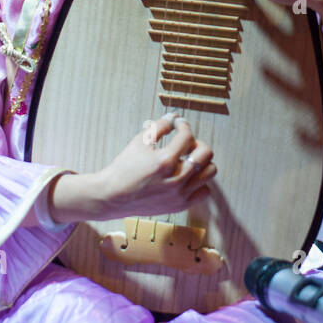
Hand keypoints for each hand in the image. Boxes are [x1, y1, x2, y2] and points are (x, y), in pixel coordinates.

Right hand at [97, 114, 215, 218]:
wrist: (113, 197)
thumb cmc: (124, 168)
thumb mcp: (139, 142)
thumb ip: (159, 127)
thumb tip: (174, 117)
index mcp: (165, 161)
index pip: (187, 135)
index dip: (183, 125)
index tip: (178, 125)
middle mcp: (176, 179)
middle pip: (206, 152)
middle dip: (197, 142)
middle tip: (185, 143)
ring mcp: (180, 194)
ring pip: (210, 171)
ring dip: (201, 161)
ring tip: (187, 160)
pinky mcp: (180, 205)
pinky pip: (204, 191)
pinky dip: (199, 182)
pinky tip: (186, 177)